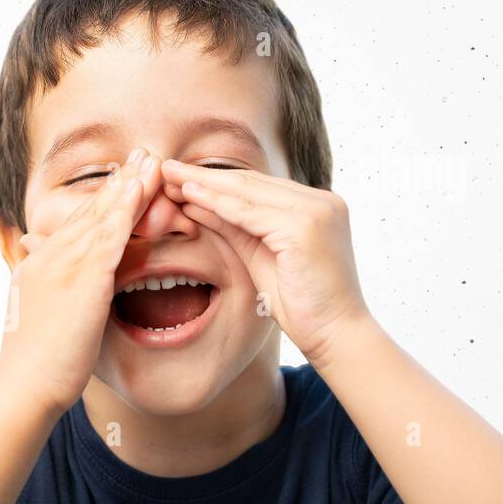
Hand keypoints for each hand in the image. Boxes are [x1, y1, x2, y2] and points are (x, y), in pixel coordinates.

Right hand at [0, 148, 162, 413]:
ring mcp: (63, 265)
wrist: (23, 388)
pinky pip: (110, 236)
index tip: (123, 180)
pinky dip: (126, 210)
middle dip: (120, 182)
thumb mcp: (41, 322)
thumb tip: (56, 294)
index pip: (77, 227)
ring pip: (102, 217)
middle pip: (90, 212)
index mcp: (40, 266)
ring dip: (130, 186)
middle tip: (144, 155)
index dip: (103, 202)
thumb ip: (52, 299)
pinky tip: (143, 191)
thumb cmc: (32, 367)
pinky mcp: (82, 280)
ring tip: (152, 161)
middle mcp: (49, 257)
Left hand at [160, 160, 372, 367]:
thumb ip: (234, 228)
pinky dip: (218, 205)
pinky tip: (190, 197)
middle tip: (167, 168)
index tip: (181, 178)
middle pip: (251, 182)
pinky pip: (251, 213)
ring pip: (248, 192)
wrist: (335, 334)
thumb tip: (197, 203)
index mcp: (316, 206)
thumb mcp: (260, 257)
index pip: (258, 186)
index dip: (217, 181)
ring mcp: (317, 210)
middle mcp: (321, 201)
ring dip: (205, 185)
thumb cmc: (301, 304)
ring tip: (170, 177)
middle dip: (205, 175)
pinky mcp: (305, 227)